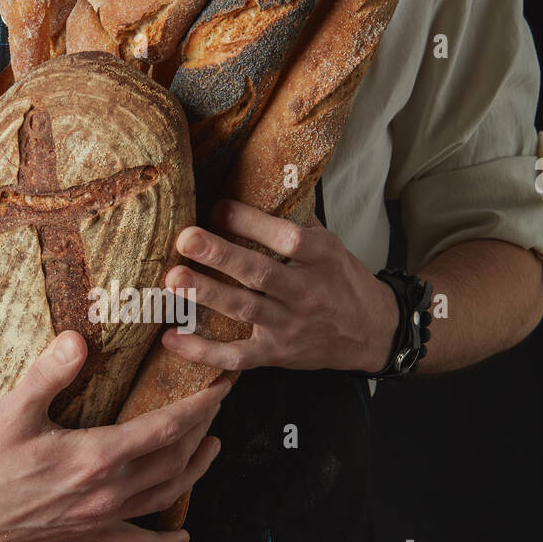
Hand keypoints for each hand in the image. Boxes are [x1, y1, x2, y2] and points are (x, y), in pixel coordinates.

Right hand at [0, 331, 227, 541]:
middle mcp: (107, 492)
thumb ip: (47, 374)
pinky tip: (182, 538)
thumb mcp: (11, 410)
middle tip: (219, 401)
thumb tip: (78, 339)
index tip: (219, 385)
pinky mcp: (86, 533)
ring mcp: (100, 517)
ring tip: (213, 447)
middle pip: (174, 459)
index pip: (165, 429)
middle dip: (202, 428)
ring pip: (165, 496)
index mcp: (95, 458)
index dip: (198, 406)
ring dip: (195, 471)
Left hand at [160, 199, 399, 373]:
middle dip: (220, 255)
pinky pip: (236, 356)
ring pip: (244, 309)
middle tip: (186, 238)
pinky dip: (203, 351)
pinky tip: (172, 338)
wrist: (371, 333)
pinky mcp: (275, 353)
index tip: (218, 206)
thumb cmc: (341, 281)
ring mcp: (289, 325)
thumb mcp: (330, 245)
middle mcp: (305, 292)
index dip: (251, 222)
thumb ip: (295, 223)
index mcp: (321, 258)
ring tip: (173, 279)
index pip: (286, 238)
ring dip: (206, 293)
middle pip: (260, 273)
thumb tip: (255, 185)